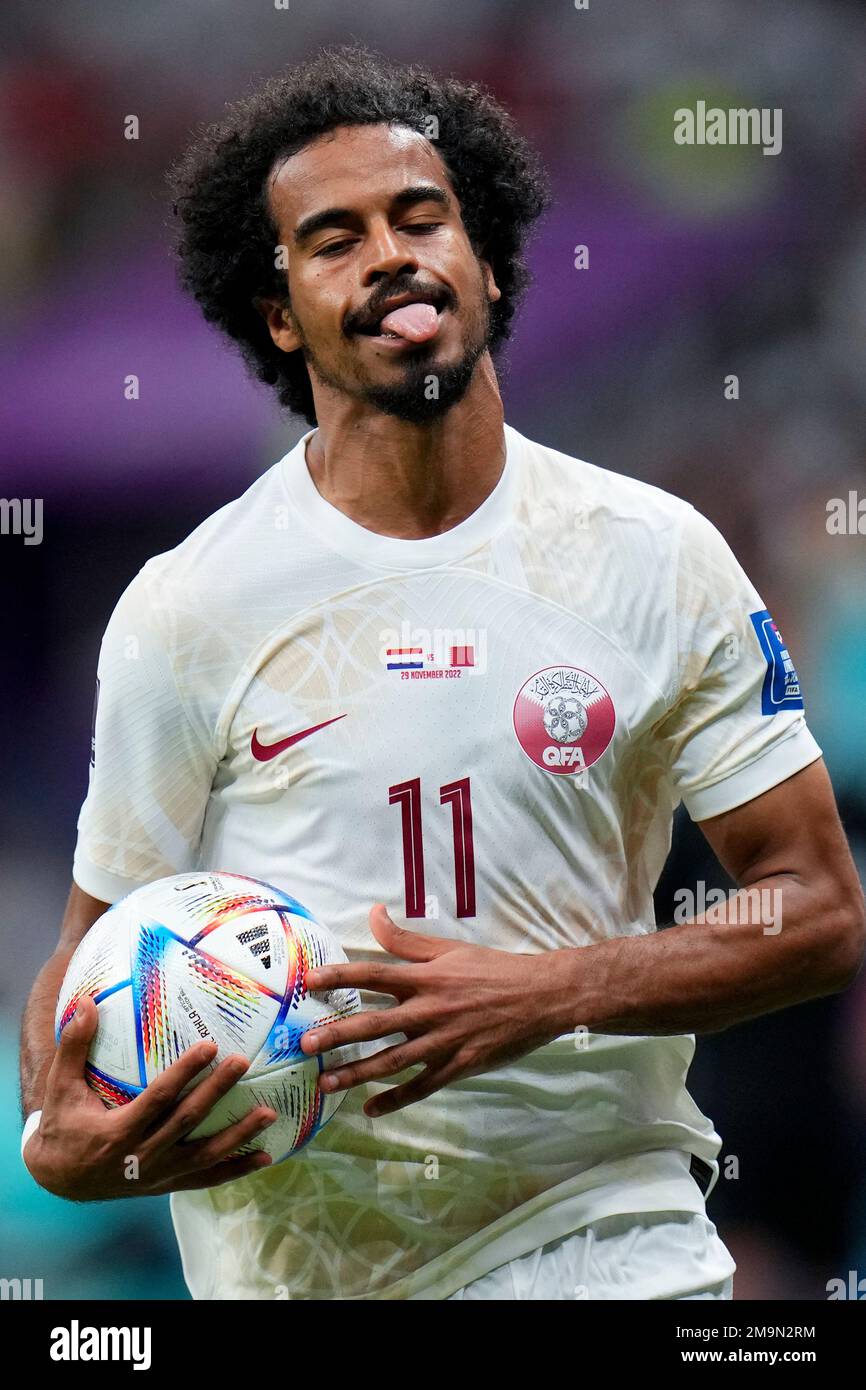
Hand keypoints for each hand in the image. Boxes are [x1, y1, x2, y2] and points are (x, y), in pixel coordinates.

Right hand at [24, 996, 276, 1199]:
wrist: (60, 1179)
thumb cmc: (62, 1125)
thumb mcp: (60, 1087)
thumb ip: (74, 1046)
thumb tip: (85, 1003)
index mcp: (116, 1132)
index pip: (158, 1098)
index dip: (184, 1072)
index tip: (209, 1046)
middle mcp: (140, 1157)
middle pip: (187, 1121)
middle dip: (216, 1091)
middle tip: (242, 1062)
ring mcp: (157, 1175)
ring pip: (204, 1155)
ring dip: (238, 1134)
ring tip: (269, 1112)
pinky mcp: (167, 1185)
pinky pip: (206, 1179)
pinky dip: (236, 1169)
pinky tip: (264, 1155)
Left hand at [300, 905, 561, 1117]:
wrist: (541, 996)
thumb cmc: (493, 969)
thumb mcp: (448, 948)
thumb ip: (406, 939)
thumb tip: (373, 913)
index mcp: (426, 978)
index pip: (374, 974)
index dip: (342, 976)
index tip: (311, 982)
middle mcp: (430, 1010)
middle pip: (375, 1024)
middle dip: (338, 1034)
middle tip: (306, 1044)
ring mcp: (444, 1042)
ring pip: (392, 1061)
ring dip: (357, 1073)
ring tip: (326, 1083)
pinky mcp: (459, 1066)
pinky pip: (422, 1087)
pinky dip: (396, 1100)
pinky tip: (371, 1109)